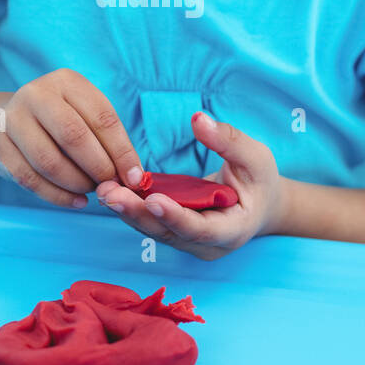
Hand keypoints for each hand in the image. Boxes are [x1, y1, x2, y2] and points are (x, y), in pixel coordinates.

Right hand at [0, 69, 142, 209]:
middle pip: (74, 136)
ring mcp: (12, 118)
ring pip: (49, 161)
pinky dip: (57, 196)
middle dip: (98, 168)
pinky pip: (29, 179)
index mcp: (66, 82)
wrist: (6, 120)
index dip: (122, 151)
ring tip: (90, 190)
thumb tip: (133, 176)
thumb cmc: (59, 121)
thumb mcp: (84, 116)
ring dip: (77, 184)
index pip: (102, 117)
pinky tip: (75, 201)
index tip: (135, 178)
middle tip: (110, 186)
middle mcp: (36, 94)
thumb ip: (108, 141)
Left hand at [96, 111, 282, 260]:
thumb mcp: (255, 157)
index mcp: (233, 231)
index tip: (152, 199)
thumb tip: (198, 119)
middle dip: (138, 214)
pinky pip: (150, 221)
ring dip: (127, 210)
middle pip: (168, 233)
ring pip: (154, 230)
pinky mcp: (174, 232)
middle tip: (111, 193)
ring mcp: (188, 243)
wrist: (260, 204)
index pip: (201, 230)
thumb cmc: (260, 180)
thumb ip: (228, 140)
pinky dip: (131, 206)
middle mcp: (206, 246)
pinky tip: (111, 188)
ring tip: (104, 189)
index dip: (176, 216)